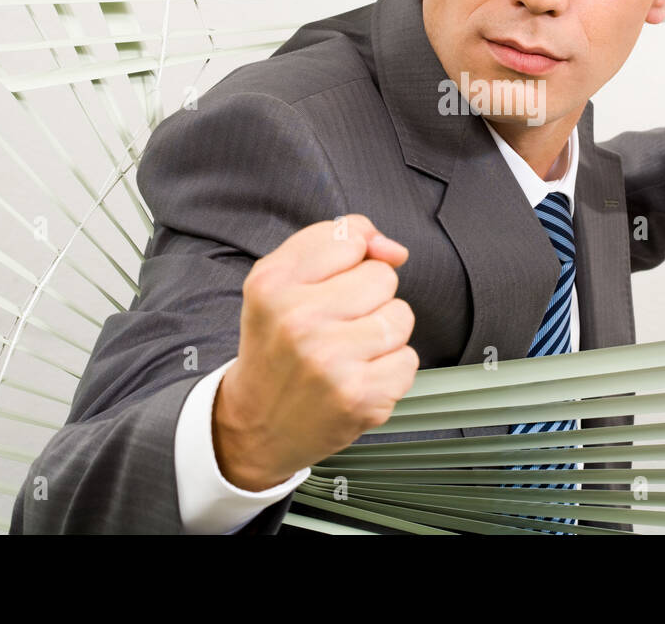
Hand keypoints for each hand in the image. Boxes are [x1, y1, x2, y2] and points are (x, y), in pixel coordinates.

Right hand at [212, 214, 418, 490]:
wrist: (256, 426)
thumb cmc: (276, 347)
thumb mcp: (281, 281)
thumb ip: (335, 243)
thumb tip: (394, 250)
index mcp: (273, 283)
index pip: (350, 238)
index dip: (349, 261)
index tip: (329, 285)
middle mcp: (298, 320)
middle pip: (382, 277)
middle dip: (368, 298)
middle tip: (336, 326)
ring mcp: (330, 360)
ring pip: (400, 316)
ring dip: (383, 334)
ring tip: (348, 352)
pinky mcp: (359, 396)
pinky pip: (408, 359)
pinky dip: (390, 370)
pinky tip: (357, 377)